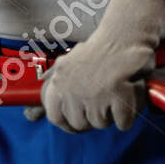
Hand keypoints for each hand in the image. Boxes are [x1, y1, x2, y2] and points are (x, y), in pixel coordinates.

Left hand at [26, 0, 164, 131]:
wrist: (123, 37)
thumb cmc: (98, 51)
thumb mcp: (67, 62)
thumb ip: (53, 79)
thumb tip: (35, 102)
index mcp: (58, 81)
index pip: (55, 116)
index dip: (67, 124)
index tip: (77, 125)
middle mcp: (71, 89)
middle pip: (80, 124)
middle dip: (93, 117)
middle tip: (104, 101)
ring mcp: (93, 94)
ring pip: (102, 123)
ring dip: (112, 114)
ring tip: (116, 92)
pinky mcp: (116, 96)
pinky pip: (122, 122)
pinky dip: (129, 114)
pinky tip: (129, 96)